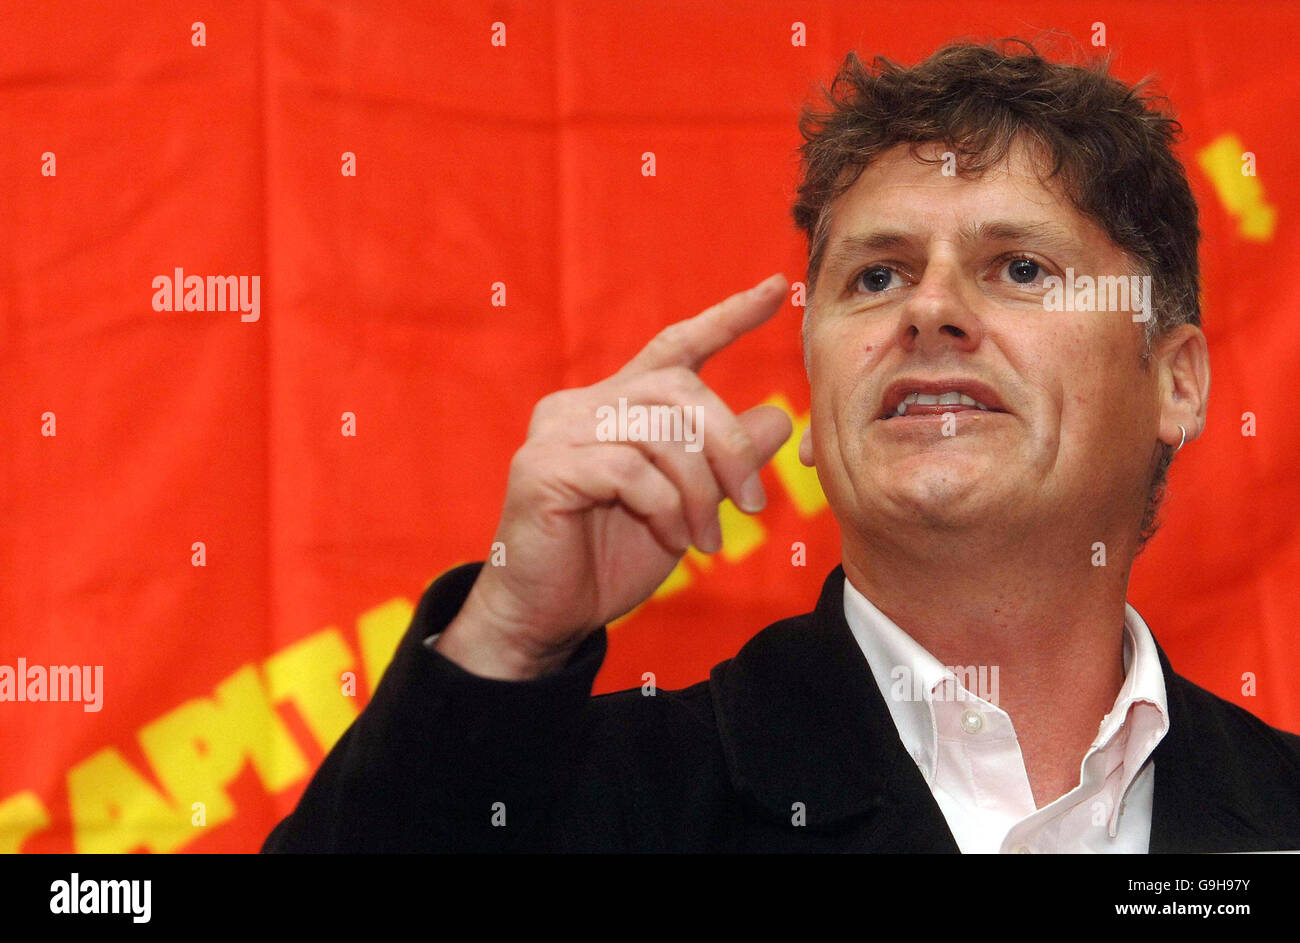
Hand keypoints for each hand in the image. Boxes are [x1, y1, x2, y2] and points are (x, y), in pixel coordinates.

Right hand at [435, 274, 793, 678]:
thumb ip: (723, 462)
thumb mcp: (686, 507)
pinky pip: (628, 470)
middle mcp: (582, 405)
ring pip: (658, 431)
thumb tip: (778, 419)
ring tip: (706, 540)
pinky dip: (665, 507)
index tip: (774, 289)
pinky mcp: (543, 467)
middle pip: (679, 388)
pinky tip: (672, 539)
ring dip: (698, 491)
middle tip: (750, 504)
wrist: (546, 618)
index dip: (725, 318)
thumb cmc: (610, 559)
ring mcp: (557, 431)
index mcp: (616, 406)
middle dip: (727, 445)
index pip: (675, 347)